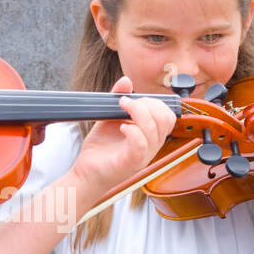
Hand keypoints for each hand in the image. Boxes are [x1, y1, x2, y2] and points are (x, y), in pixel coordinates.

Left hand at [71, 76, 175, 194]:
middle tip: (128, 103)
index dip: (155, 102)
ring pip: (154, 129)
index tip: (135, 99)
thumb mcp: (110, 119)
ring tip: (121, 106)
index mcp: (150, 137)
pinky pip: (140, 144)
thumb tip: (126, 80)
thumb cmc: (100, 150)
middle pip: (166, 119)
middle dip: (148, 104)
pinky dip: (132, 130)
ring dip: (138, 111)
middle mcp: (150, 146)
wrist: (86, 174)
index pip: (168, 116)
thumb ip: (119, 98)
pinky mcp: (130, 163)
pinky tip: (121, 126)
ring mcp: (142, 156)